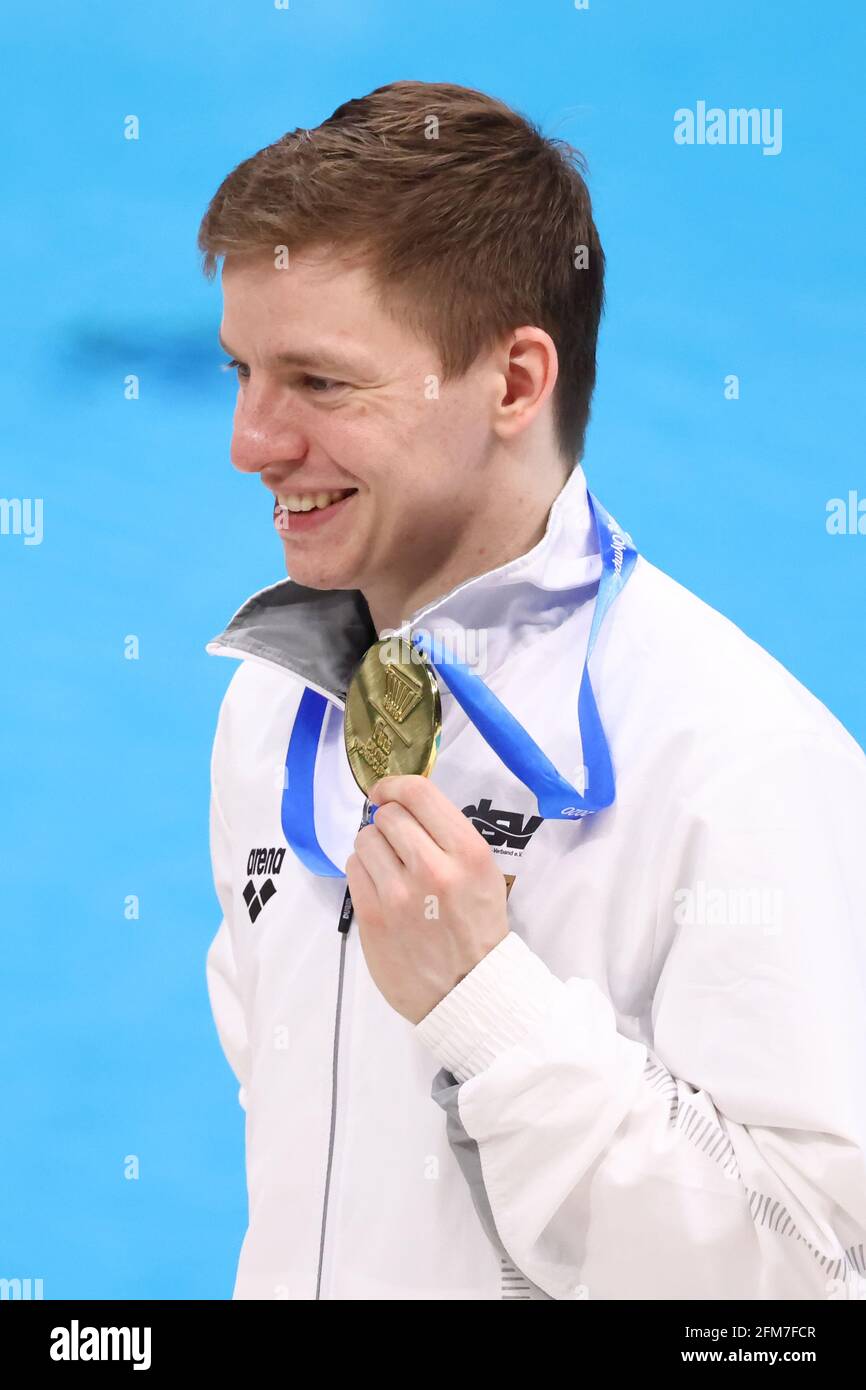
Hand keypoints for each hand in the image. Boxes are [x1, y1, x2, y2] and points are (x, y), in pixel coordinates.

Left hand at [345, 775, 508, 1023]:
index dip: (394, 786)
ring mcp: (400, 894)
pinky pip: (353, 868)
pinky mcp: (373, 917)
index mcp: (468, 853)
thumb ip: (447, 836)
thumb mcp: (482, 874)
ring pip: (365, 839)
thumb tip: (399, 803)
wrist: (467, 990)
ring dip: (373, 847)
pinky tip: (379, 887)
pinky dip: (362, 871)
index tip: (385, 793)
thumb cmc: (476, 928)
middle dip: (388, 822)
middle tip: (397, 843)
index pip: (419, 793)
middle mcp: (434, 868)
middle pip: (388, 815)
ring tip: (389, 869)